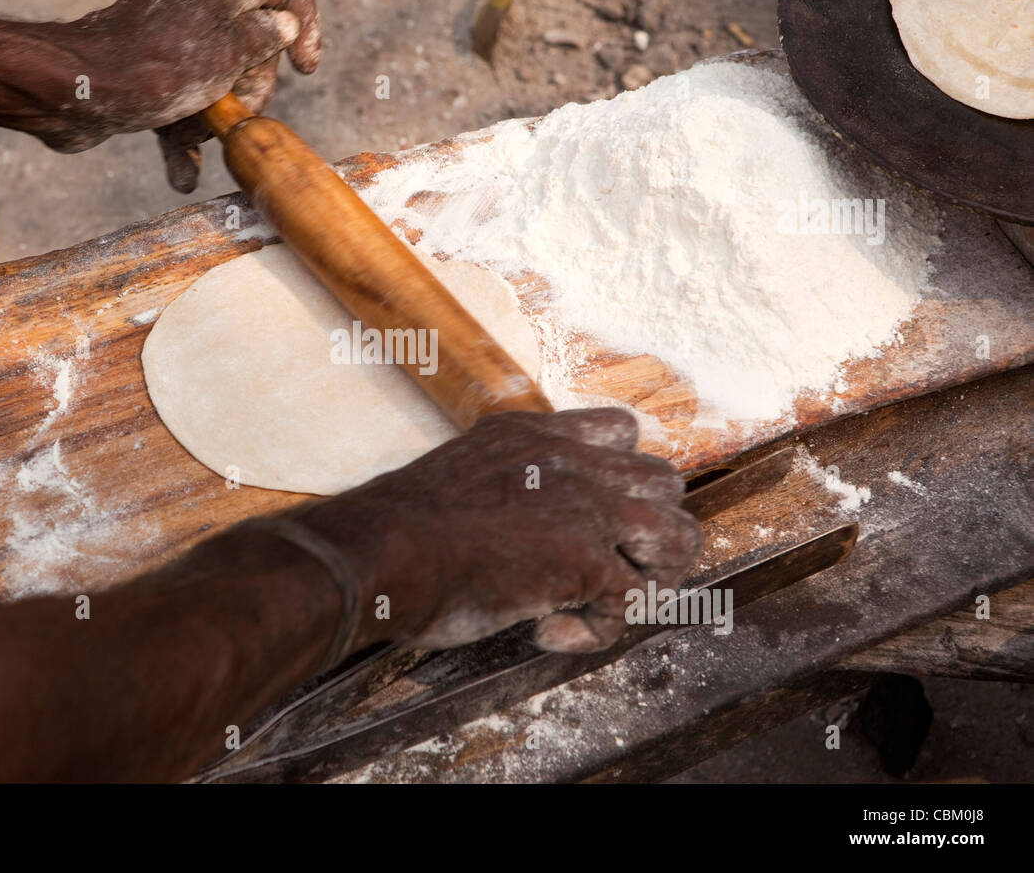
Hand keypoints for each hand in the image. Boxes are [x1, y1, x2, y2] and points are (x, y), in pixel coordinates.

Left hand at [47, 0, 319, 189]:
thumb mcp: (229, 52)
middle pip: (256, 44)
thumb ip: (266, 36)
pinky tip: (183, 174)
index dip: (305, 19)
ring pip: (221, 81)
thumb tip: (283, 25)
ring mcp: (175, 42)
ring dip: (213, 120)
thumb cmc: (154, 69)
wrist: (77, 91)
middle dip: (252, 87)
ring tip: (190, 136)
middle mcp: (200, 7)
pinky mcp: (153, 74)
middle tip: (236, 108)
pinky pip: (183, 105)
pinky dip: (183, 137)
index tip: (302, 68)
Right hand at [292, 408, 702, 652]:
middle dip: (644, 532)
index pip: (619, 430)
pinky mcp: (587, 561)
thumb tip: (505, 522)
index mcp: (536, 435)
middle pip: (663, 482)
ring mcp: (586, 508)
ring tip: (602, 601)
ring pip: (678, 538)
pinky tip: (547, 631)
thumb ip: (502, 480)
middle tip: (602, 569)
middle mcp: (571, 461)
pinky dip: (598, 630)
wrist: (382, 549)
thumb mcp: (460, 473)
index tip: (590, 517)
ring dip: (649, 579)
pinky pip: (634, 603)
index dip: (620, 478)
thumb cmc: (399, 526)